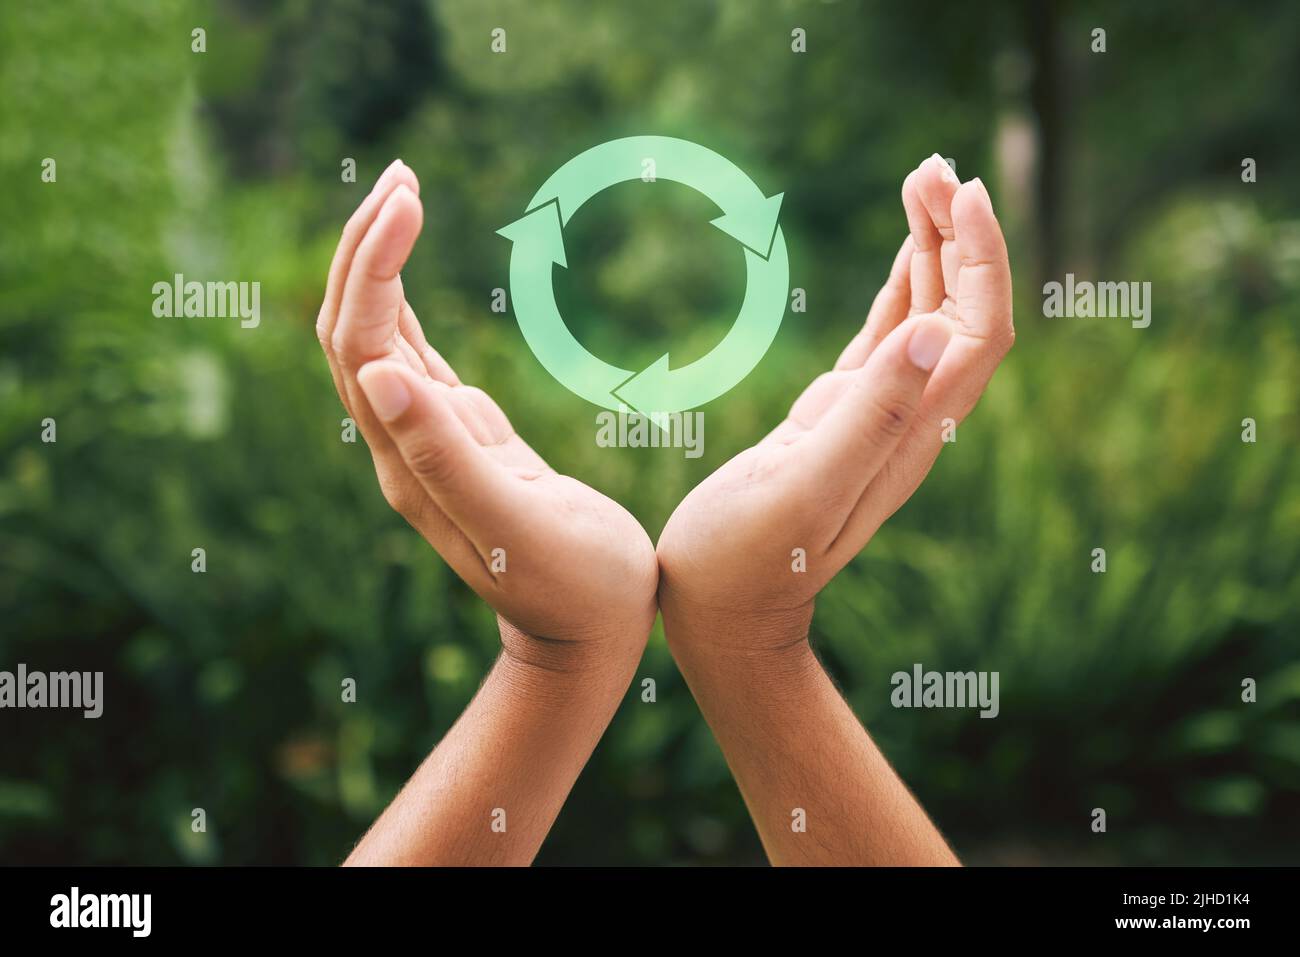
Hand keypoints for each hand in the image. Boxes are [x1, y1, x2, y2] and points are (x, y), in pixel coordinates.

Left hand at [317, 160, 657, 664]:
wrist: (591, 639)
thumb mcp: (518, 524)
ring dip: (382, 266)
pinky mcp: (466, 443)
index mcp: (409, 459)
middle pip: (355, 330)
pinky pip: (419, 362)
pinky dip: (409, 308)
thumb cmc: (577, 586)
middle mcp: (406, 447)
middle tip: (401, 174)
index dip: (374, 266)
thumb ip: (448, 454)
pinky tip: (412, 274)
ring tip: (403, 194)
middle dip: (366, 247)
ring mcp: (432, 444)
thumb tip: (378, 373)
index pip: (362, 342)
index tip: (411, 198)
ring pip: (381, 340)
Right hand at [657, 154, 1013, 648]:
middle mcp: (909, 422)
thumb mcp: (804, 485)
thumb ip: (870, 413)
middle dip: (959, 234)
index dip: (982, 257)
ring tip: (921, 182)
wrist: (724, 613)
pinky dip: (902, 288)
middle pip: (962, 312)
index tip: (958, 190)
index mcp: (912, 432)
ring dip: (933, 251)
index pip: (979, 327)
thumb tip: (938, 329)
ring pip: (929, 318)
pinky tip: (904, 255)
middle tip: (931, 166)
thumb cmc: (747, 559)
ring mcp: (877, 420)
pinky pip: (889, 341)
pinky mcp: (840, 419)